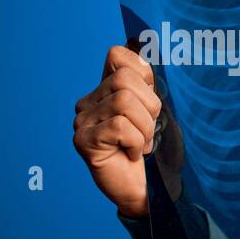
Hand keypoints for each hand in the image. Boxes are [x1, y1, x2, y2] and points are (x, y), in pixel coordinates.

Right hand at [73, 44, 183, 218]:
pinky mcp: (83, 140)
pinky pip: (119, 126)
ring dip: (145, 128)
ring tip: (141, 145)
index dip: (143, 74)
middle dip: (150, 107)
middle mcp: (89, 102)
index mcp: (106, 90)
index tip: (151, 103)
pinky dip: (136, 141)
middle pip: (125, 80)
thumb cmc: (154, 153)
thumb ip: (148, 84)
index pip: (118, 56)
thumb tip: (144, 48)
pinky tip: (132, 154)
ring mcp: (82, 121)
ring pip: (124, 102)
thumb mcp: (158, 113)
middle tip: (148, 131)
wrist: (148, 190)